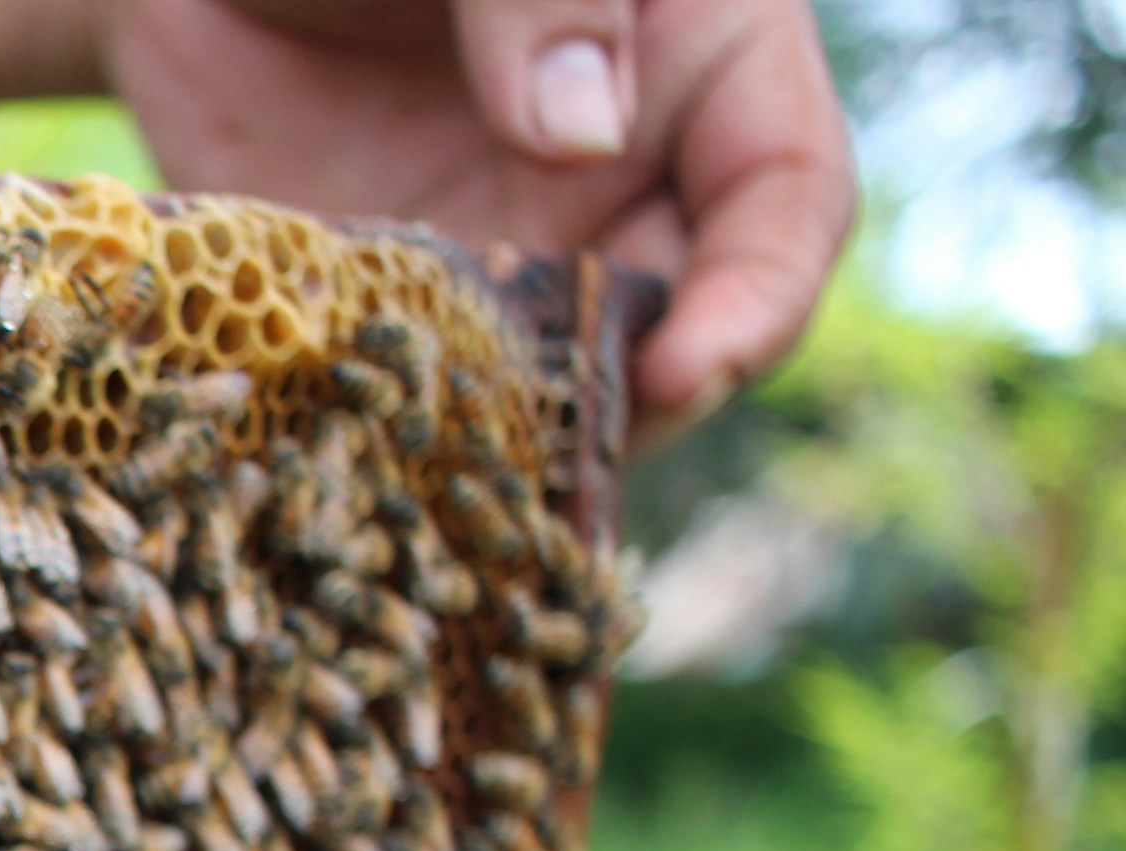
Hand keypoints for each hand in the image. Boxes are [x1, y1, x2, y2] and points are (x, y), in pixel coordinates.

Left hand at [100, 0, 854, 428]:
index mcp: (695, 59)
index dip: (756, 296)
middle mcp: (614, 174)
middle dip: (629, 405)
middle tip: (558, 463)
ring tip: (464, 493)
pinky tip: (361, 475)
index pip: (785, 196)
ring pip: (548, 382)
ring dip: (515, 442)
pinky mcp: (386, 302)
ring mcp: (500, 248)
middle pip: (673, 324)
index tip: (683, 370)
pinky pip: (412, 393)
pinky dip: (398, 438)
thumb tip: (583, 135)